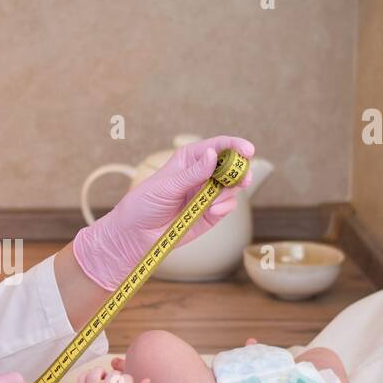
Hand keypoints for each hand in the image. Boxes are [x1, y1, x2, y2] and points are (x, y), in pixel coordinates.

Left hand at [73, 135, 256, 290]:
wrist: (135, 236)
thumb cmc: (144, 204)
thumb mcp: (167, 186)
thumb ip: (193, 173)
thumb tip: (213, 155)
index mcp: (189, 160)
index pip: (217, 146)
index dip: (234, 146)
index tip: (247, 150)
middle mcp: (201, 175)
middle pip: (230, 167)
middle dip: (240, 171)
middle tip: (242, 178)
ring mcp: (207, 195)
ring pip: (232, 187)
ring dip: (231, 191)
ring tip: (215, 201)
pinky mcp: (210, 214)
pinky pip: (227, 207)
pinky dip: (225, 207)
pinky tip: (213, 210)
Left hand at [79, 364, 150, 382]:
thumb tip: (147, 380)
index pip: (126, 379)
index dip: (128, 381)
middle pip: (112, 374)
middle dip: (116, 376)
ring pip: (94, 373)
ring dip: (100, 372)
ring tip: (104, 378)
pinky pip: (81, 378)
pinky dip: (86, 375)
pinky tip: (94, 380)